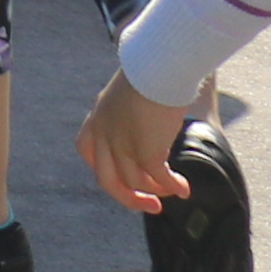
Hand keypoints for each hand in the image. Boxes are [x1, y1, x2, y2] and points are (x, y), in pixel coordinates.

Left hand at [76, 70, 201, 211]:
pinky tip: (184, 189)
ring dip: (156, 192)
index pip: (86, 152)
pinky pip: (158, 179)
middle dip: (128, 198)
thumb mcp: (128, 96)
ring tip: (173, 190)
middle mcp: (105, 133)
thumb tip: (149, 136)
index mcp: (98, 118)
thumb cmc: (151, 73)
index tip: (123, 176)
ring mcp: (123, 143)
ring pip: (134, 183)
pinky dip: (172, 187)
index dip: (103, 168)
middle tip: (150, 205)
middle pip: (107, 180)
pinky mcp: (146, 149)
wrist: (158, 65)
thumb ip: (129, 117)